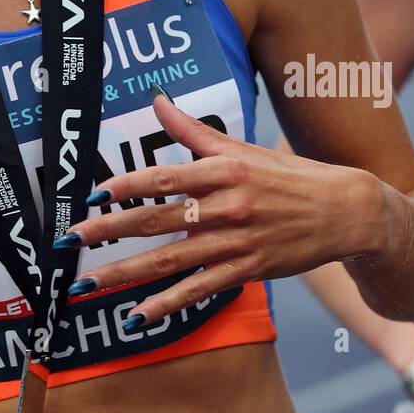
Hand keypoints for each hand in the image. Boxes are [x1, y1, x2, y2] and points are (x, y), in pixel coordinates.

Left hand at [58, 90, 384, 328]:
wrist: (344, 210)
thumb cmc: (286, 176)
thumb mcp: (241, 148)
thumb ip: (193, 130)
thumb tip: (156, 99)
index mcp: (224, 170)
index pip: (164, 176)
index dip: (127, 186)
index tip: (92, 195)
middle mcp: (228, 205)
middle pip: (157, 219)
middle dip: (109, 232)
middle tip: (69, 240)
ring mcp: (237, 242)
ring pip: (170, 260)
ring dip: (124, 273)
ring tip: (87, 284)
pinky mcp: (248, 270)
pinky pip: (199, 289)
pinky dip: (167, 304)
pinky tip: (137, 313)